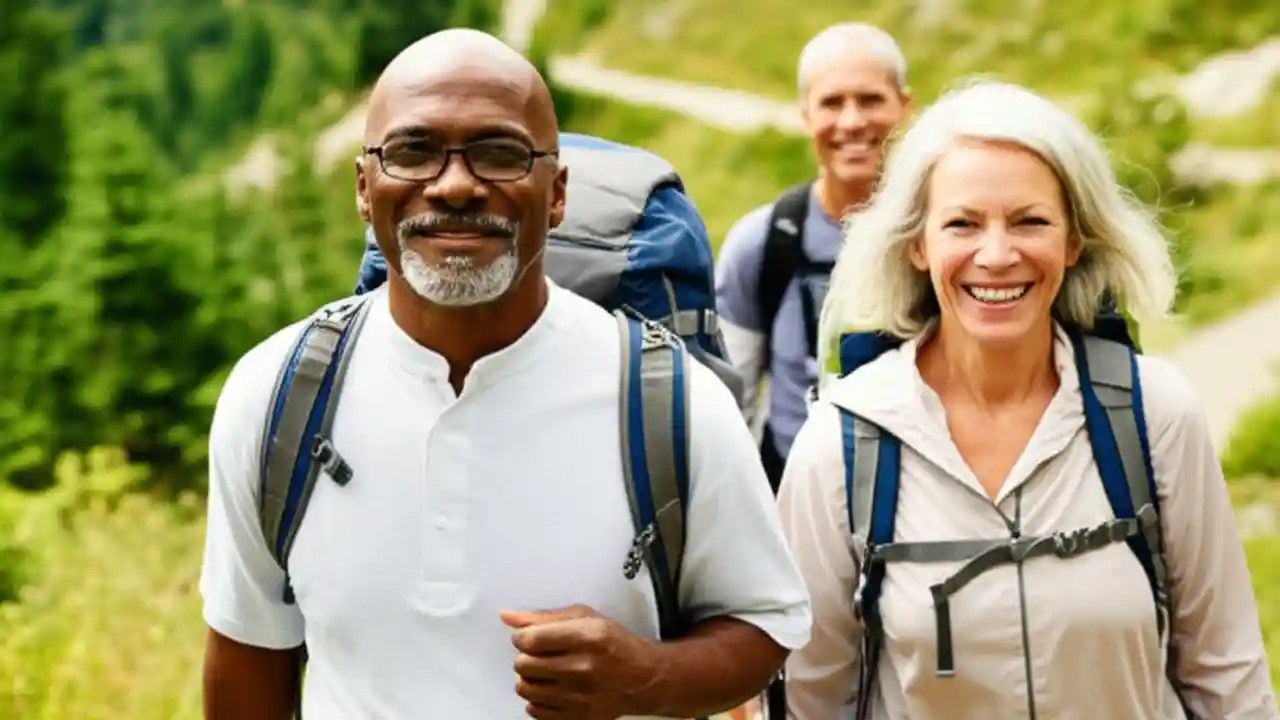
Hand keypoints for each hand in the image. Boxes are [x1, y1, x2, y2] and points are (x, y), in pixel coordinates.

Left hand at [500, 604, 660, 719]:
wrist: (643, 677)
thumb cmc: (614, 644)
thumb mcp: (585, 617)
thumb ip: (544, 617)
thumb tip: (508, 617)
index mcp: (585, 637)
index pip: (529, 640)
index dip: (521, 638)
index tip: (527, 638)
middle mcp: (583, 668)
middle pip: (523, 665)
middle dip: (526, 657)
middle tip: (539, 655)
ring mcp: (580, 696)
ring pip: (526, 689)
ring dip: (530, 679)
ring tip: (545, 672)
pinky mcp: (578, 717)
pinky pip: (535, 712)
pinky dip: (538, 700)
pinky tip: (552, 689)